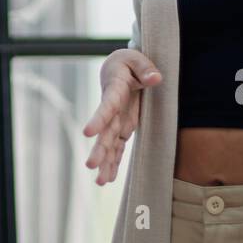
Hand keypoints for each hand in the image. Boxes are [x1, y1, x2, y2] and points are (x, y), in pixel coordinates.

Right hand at [82, 49, 162, 185]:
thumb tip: (155, 79)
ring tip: (100, 183)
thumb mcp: (138, 59)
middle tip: (90, 165)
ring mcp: (116, 120)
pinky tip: (108, 179)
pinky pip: (117, 147)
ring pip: (109, 144)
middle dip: (98, 149)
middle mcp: (113, 110)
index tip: (87, 132)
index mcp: (115, 90)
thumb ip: (145, 69)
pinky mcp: (122, 127)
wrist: (119, 68)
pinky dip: (113, 162)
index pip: (106, 106)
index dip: (97, 119)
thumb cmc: (129, 62)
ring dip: (104, 162)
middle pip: (104, 131)